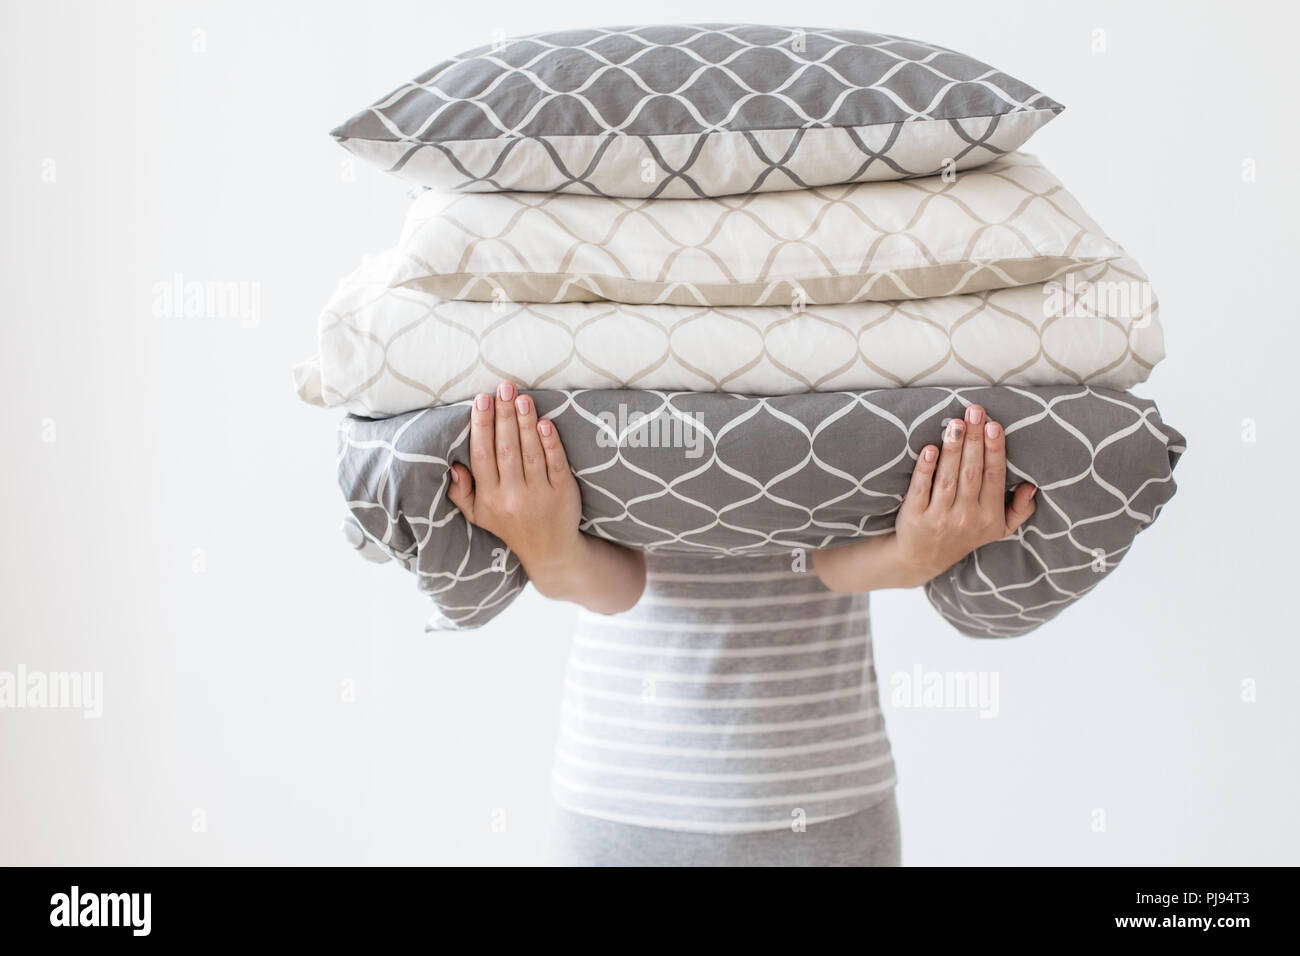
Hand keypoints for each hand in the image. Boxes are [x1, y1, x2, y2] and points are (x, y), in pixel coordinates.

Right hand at [446, 382, 644, 613]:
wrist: (550, 552)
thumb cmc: (510, 525)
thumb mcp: (478, 515)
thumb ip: (460, 493)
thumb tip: (452, 465)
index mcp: (489, 498)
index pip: (481, 455)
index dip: (481, 426)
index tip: (481, 399)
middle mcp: (512, 497)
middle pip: (505, 449)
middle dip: (503, 416)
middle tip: (503, 387)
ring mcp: (539, 495)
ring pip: (530, 453)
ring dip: (525, 423)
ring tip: (522, 398)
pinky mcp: (563, 493)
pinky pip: (556, 464)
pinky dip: (550, 443)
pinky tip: (545, 423)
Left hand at [892, 404, 1036, 583]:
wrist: (923, 558)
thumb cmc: (965, 534)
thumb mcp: (999, 529)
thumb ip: (1020, 509)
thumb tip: (1031, 486)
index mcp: (989, 517)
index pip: (994, 477)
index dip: (994, 451)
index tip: (994, 425)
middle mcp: (966, 517)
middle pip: (972, 472)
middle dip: (974, 440)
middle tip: (975, 411)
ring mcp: (939, 517)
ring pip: (948, 477)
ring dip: (952, 449)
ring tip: (955, 423)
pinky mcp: (915, 516)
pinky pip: (921, 488)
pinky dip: (925, 468)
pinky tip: (930, 448)